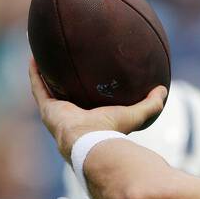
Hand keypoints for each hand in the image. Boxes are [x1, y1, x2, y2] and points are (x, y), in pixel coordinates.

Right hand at [28, 59, 167, 160]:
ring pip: (48, 90)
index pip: (88, 104)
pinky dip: (35, 73)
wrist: (90, 142)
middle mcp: (71, 118)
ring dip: (45, 75)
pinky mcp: (47, 110)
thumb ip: (151, 104)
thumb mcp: (135, 114)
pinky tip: (35, 56)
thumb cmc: (112, 131)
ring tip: (44, 56)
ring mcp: (57, 114)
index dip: (87, 92)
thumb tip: (164, 90)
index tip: (88, 78)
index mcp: (90, 121)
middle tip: (64, 65)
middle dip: (64, 83)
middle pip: (66, 96)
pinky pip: (38, 87)